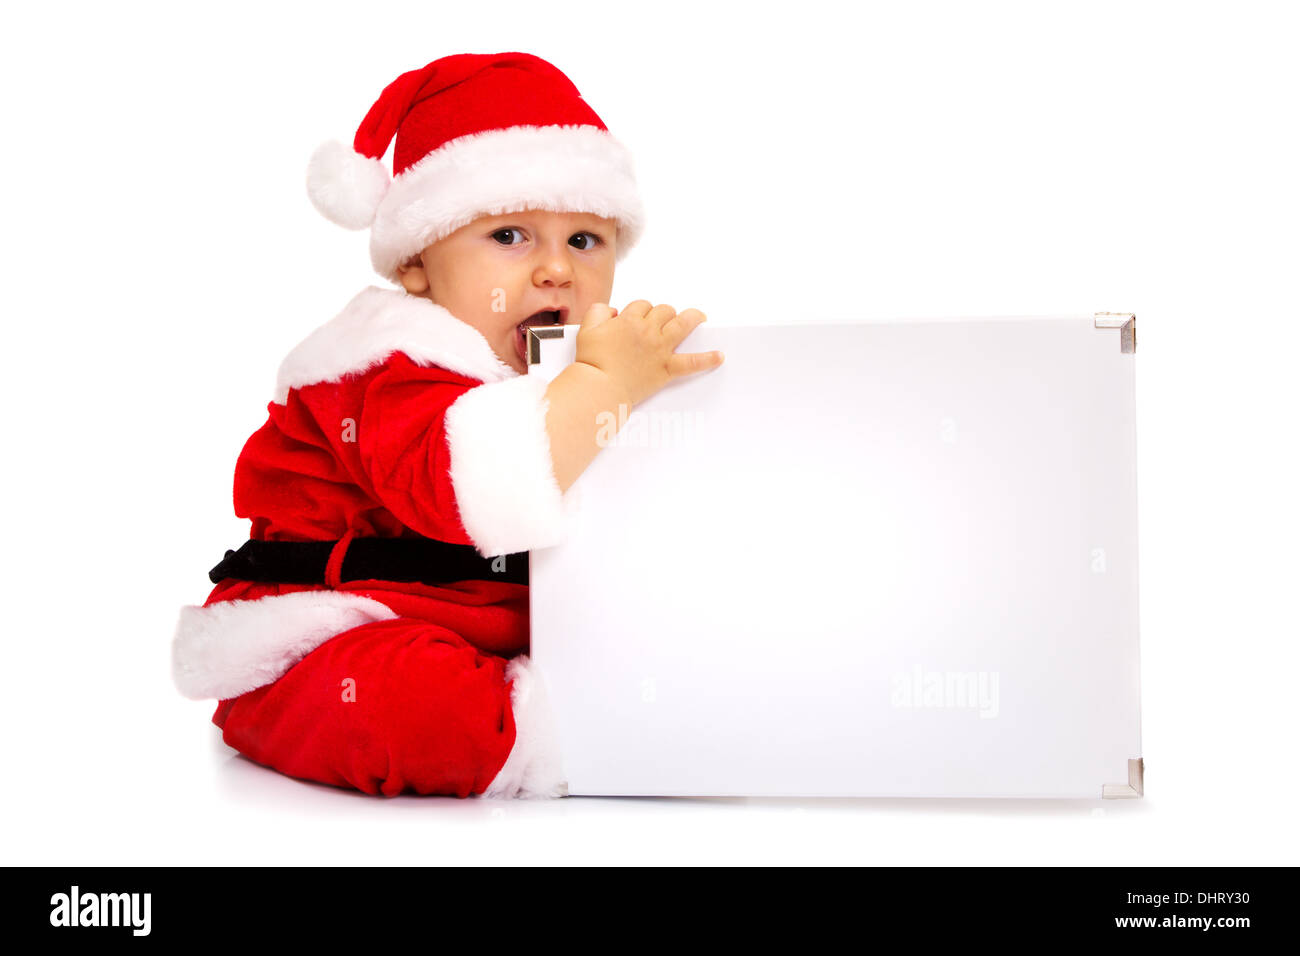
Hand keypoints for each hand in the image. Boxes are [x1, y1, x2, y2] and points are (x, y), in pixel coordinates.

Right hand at [573, 300, 724, 407]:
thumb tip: (611, 311)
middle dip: (663, 313)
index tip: (638, 318)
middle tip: (662, 321)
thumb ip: (598, 311)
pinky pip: (692, 362)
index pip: (642, 305)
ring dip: (694, 319)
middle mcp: (648, 331)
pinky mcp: (666, 369)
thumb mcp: (586, 329)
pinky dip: (707, 359)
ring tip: (701, 319)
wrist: (598, 388)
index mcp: (629, 320)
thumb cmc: (591, 362)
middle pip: (664, 311)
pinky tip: (719, 356)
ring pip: (683, 324)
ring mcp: (660, 350)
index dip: (640, 310)